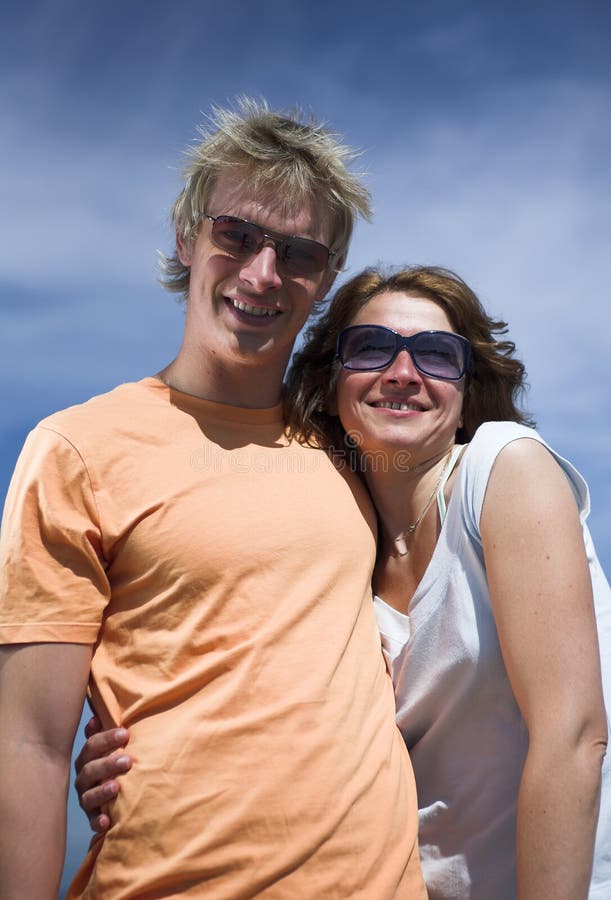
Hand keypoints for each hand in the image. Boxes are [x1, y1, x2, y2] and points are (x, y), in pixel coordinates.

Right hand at [74, 716, 131, 832]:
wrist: (112, 793)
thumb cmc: (113, 761)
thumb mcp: (111, 745)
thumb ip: (106, 731)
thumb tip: (97, 714)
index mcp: (88, 757)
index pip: (92, 745)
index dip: (106, 739)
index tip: (126, 734)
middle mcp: (84, 777)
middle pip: (90, 769)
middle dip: (108, 764)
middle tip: (128, 761)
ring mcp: (86, 797)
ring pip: (88, 795)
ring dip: (102, 791)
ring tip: (117, 787)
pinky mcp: (92, 816)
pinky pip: (92, 820)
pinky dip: (98, 821)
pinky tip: (107, 822)